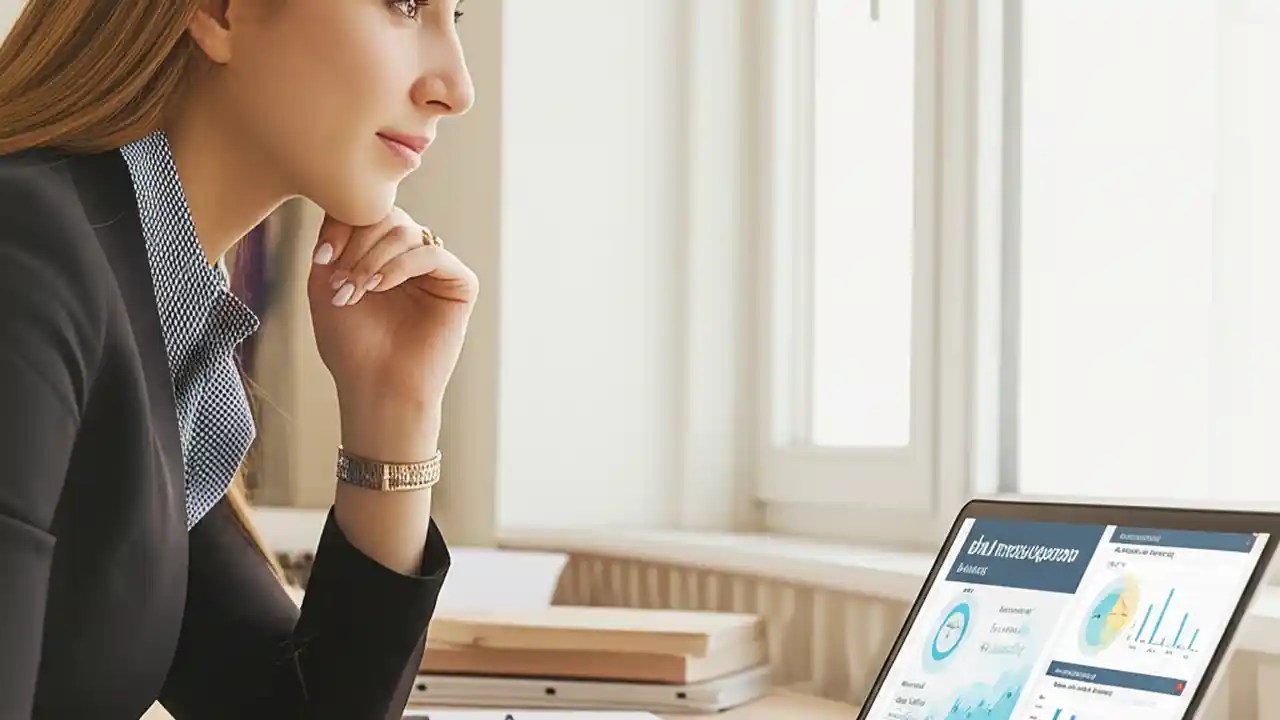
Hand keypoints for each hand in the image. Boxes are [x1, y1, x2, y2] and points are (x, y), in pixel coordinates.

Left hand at [308, 207, 477, 456]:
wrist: (377, 387)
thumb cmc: (351, 344)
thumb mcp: (325, 284)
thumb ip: (332, 240)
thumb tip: (346, 202)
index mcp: (382, 253)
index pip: (367, 213)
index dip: (343, 225)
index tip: (321, 258)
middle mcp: (411, 256)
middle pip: (387, 216)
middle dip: (357, 244)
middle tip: (340, 279)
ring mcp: (437, 269)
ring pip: (407, 231)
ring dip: (374, 257)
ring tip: (357, 289)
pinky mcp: (460, 284)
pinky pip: (432, 253)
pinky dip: (402, 265)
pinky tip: (381, 287)